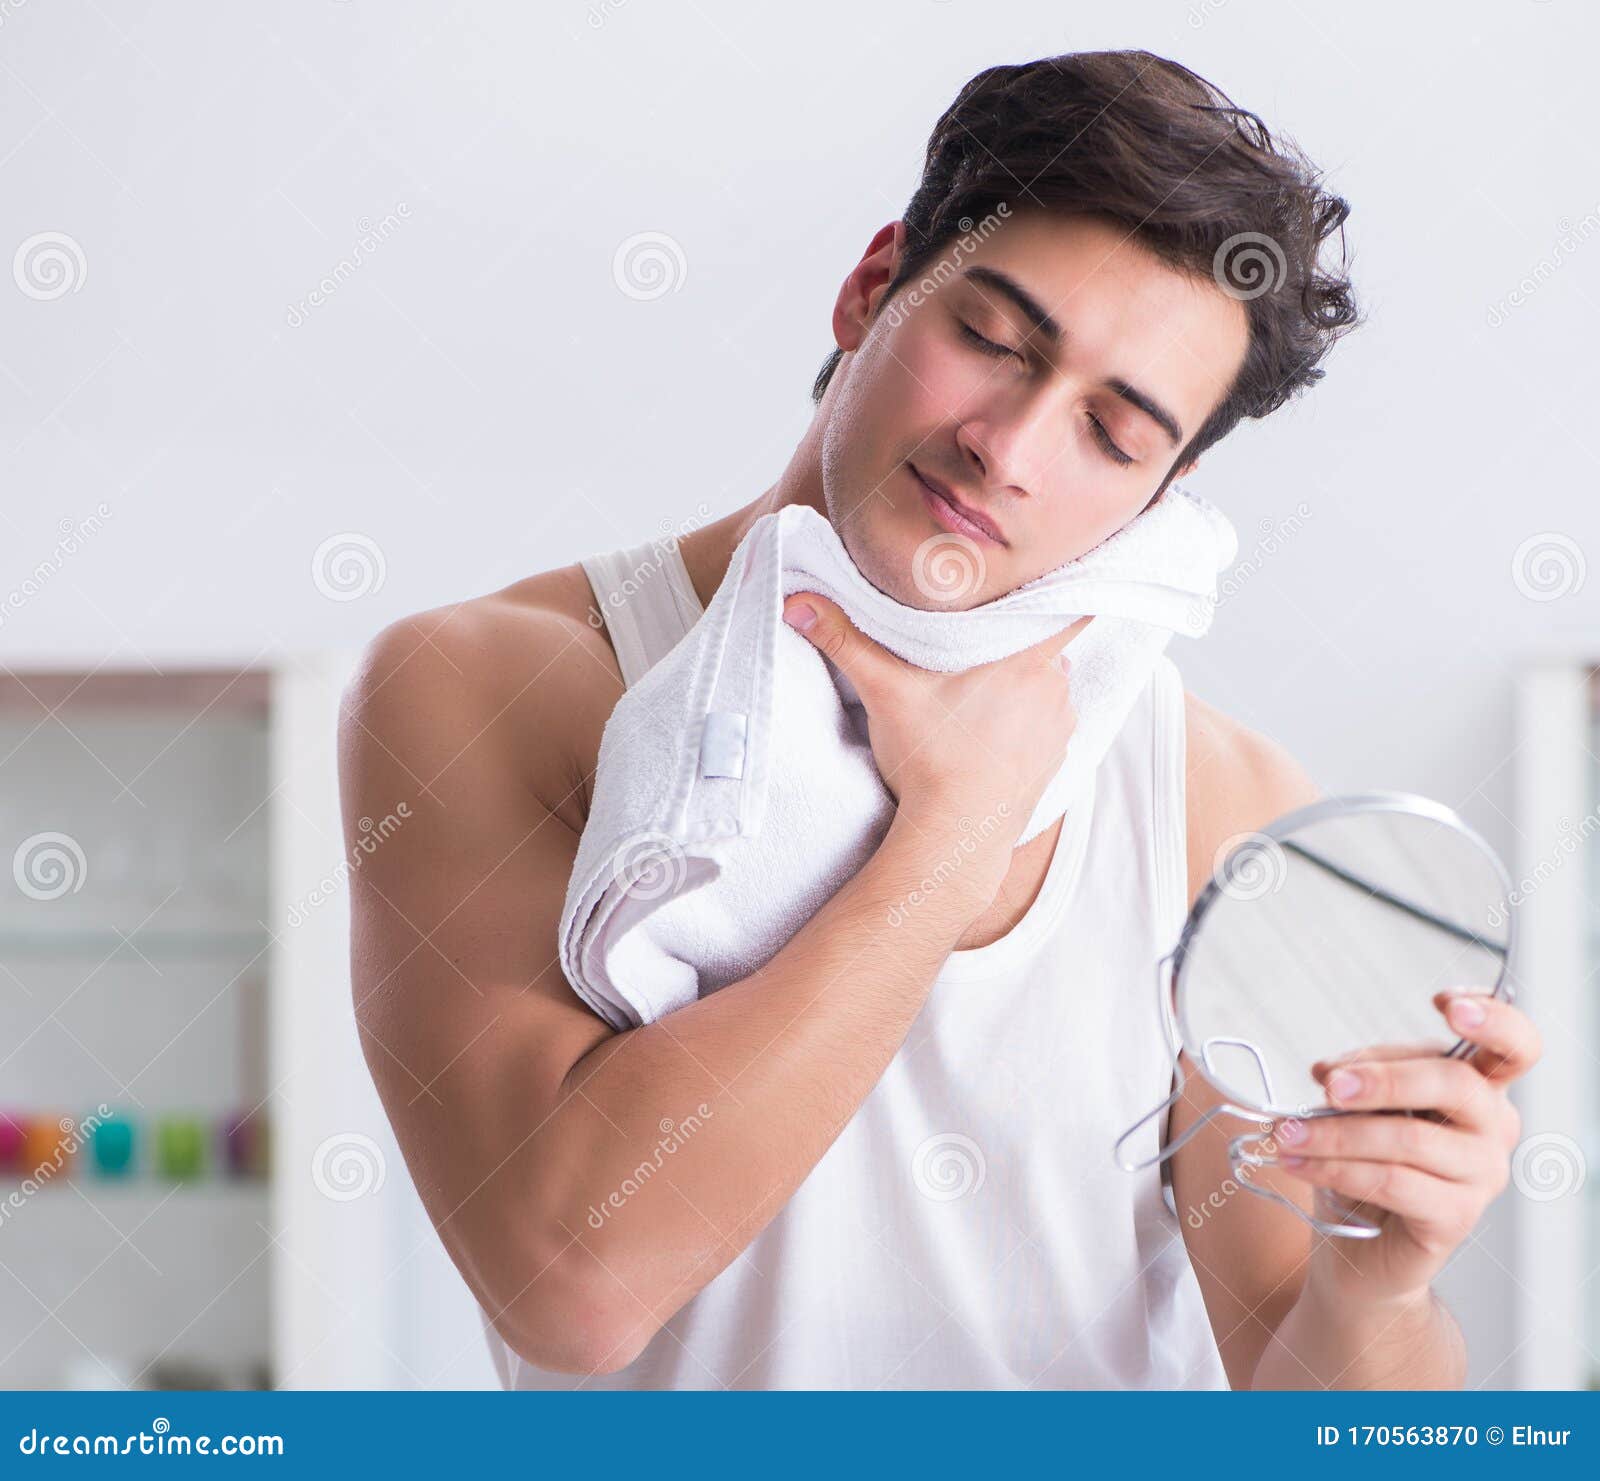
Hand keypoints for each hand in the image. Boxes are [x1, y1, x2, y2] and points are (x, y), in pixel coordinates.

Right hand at [781, 591, 1084, 904]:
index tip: (1021, 594)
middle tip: (977, 646)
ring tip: (983, 691)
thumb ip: (845, 642)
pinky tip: (993, 730)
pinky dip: (1028, 722)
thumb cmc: (931, 762)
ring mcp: (1060, 728)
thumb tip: (797, 603)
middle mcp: (1056, 689)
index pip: (1068, 605)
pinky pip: (1049, 725)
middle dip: (1017, 643)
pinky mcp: (1055, 760)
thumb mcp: (885, 693)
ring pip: (1049, 685)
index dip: (1050, 594)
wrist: (956, 838)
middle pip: (1049, 644)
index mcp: (1027, 659)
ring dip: (1025, 684)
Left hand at [1265, 989, 1540, 1309]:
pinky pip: (1393, 1182)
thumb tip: (1331, 1071)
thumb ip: (1357, 1076)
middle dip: (1383, 1078)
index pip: (1514, 1045)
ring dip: (1335, 1132)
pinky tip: (1297, 1162)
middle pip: (1454, 1083)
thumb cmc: (1364, 1161)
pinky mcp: (1456, 1217)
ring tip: (1286, 1132)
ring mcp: (1482, 1175)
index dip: (1491, 1017)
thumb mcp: (1358, 1104)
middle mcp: (1493, 1128)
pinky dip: (1335, 1168)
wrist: (1359, 1244)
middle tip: (1329, 1085)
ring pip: (1409, 1138)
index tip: (1443, 1001)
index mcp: (1478, 1086)